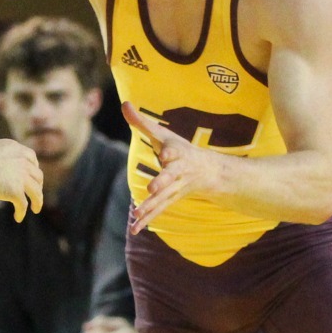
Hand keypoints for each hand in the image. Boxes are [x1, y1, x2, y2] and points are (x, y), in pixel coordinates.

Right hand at [0, 135, 43, 219]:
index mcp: (15, 149)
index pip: (32, 157)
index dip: (34, 167)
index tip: (33, 174)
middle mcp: (23, 162)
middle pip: (38, 175)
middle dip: (39, 184)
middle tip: (37, 192)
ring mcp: (22, 178)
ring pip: (36, 192)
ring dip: (38, 201)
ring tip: (36, 209)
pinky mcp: (16, 192)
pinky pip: (22, 205)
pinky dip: (21, 212)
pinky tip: (18, 218)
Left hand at [123, 101, 222, 233]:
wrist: (206, 171)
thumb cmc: (179, 149)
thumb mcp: (163, 134)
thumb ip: (141, 122)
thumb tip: (124, 104)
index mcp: (177, 154)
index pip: (173, 152)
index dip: (169, 152)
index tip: (164, 154)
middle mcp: (178, 172)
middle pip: (170, 178)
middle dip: (161, 183)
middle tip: (152, 188)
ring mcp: (175, 189)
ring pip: (163, 198)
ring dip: (151, 207)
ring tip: (137, 214)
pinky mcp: (171, 200)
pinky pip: (159, 211)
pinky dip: (148, 220)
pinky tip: (135, 229)